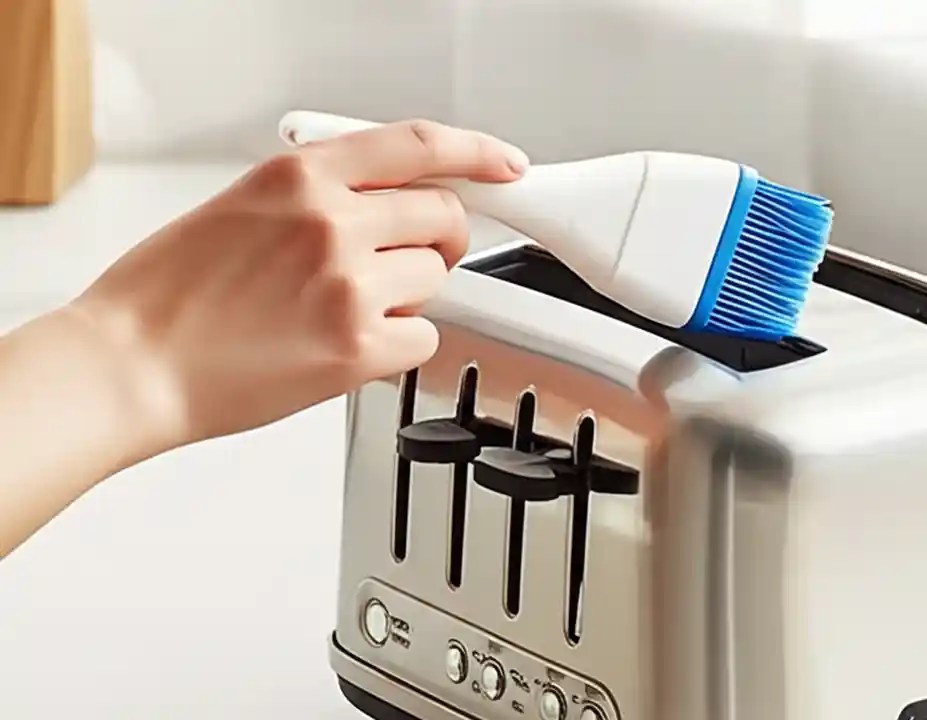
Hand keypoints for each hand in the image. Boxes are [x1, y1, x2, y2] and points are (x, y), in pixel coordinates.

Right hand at [69, 119, 529, 450]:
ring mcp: (349, 283)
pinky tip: (346, 348)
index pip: (418, 143)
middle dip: (438, 241)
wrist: (128, 365)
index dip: (477, 151)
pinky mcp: (357, 346)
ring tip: (341, 312)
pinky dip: (398, 346)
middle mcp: (332, 220)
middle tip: (408, 262)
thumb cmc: (167, 296)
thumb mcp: (239, 206)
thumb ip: (317, 196)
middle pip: (443, 216)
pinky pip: (425, 337)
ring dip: (407, 296)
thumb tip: (384, 203)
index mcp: (300, 176)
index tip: (506, 165)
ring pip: (435, 279)